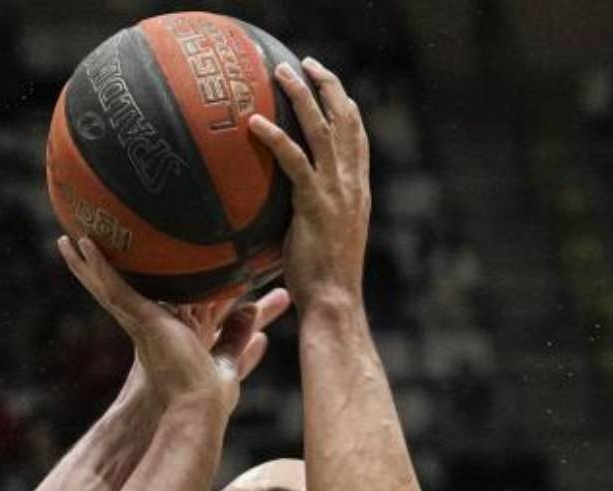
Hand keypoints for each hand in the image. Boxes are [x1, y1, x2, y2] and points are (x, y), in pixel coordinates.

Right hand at [59, 236, 287, 414]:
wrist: (197, 409)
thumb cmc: (210, 397)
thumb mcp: (229, 360)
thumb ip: (240, 336)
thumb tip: (259, 308)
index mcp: (168, 333)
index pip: (155, 299)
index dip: (147, 280)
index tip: (143, 260)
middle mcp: (149, 325)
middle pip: (122, 289)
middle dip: (102, 270)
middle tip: (81, 244)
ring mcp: (140, 322)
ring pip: (107, 287)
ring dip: (87, 264)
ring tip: (66, 241)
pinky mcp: (139, 319)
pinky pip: (113, 288)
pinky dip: (98, 267)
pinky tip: (82, 245)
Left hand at [247, 57, 371, 306]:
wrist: (335, 303)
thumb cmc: (322, 283)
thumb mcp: (321, 241)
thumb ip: (311, 218)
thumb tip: (283, 215)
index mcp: (357, 190)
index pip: (356, 135)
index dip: (344, 104)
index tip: (328, 83)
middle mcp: (352, 183)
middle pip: (344, 119)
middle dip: (326, 85)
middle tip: (303, 64)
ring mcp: (337, 192)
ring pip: (321, 130)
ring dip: (301, 97)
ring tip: (280, 74)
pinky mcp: (315, 205)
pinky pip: (293, 162)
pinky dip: (275, 139)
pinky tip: (255, 124)